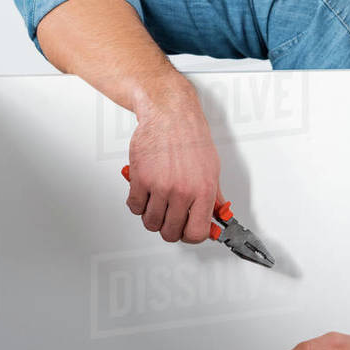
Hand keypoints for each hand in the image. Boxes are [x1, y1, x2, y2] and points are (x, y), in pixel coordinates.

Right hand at [126, 78, 223, 243]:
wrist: (169, 114)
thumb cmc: (190, 136)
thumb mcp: (211, 167)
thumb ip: (212, 196)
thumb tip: (215, 216)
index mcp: (203, 190)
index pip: (197, 233)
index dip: (189, 235)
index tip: (186, 231)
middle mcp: (182, 191)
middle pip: (170, 232)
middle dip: (169, 228)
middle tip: (169, 217)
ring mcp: (160, 186)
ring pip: (150, 222)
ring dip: (152, 216)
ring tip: (156, 203)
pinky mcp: (140, 179)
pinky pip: (134, 207)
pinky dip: (137, 203)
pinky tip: (144, 193)